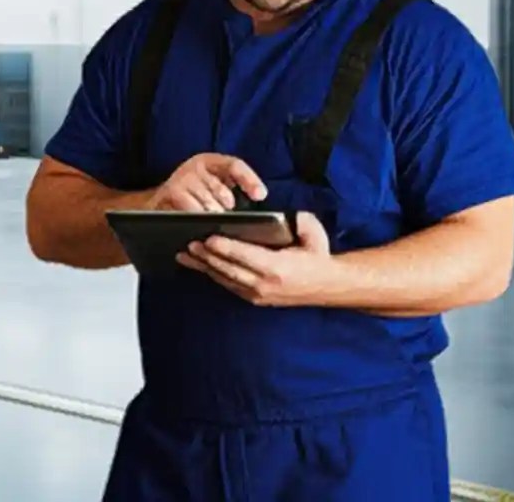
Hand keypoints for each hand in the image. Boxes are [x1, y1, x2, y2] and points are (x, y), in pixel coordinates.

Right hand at [147, 153, 266, 211]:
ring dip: (213, 216)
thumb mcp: (215, 184)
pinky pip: (194, 212)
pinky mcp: (170, 194)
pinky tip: (198, 223)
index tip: (261, 196)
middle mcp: (194, 166)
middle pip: (223, 192)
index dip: (250, 180)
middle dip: (228, 208)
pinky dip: (199, 220)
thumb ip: (236, 186)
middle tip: (225, 214)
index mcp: (210, 160)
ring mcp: (181, 179)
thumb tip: (259, 196)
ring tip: (209, 219)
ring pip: (209, 205)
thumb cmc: (195, 195)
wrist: (161, 201)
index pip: (235, 165)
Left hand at [177, 212, 344, 306]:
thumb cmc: (317, 256)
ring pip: (225, 279)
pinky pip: (229, 285)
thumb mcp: (313, 234)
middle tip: (190, 243)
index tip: (209, 239)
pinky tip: (199, 264)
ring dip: (204, 266)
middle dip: (207, 256)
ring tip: (185, 254)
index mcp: (279, 267)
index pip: (247, 256)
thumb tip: (283, 215)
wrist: (328, 285)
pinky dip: (213, 274)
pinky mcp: (254, 298)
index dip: (226, 248)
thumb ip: (300, 221)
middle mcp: (265, 284)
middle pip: (230, 269)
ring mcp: (258, 294)